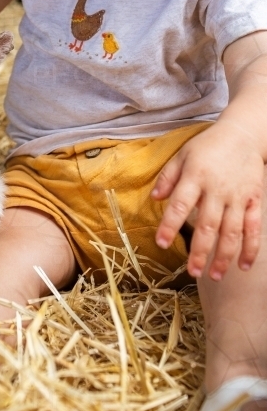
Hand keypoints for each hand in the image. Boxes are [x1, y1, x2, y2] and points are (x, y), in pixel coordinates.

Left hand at [152, 124, 264, 280]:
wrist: (242, 134)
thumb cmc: (207, 146)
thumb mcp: (182, 155)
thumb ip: (168, 177)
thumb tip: (154, 198)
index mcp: (195, 177)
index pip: (180, 205)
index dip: (170, 225)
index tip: (162, 243)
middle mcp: (217, 189)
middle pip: (208, 225)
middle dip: (200, 251)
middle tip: (192, 272)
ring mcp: (238, 197)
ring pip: (232, 232)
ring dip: (223, 256)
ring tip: (215, 276)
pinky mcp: (254, 200)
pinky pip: (253, 228)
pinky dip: (250, 248)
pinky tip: (243, 266)